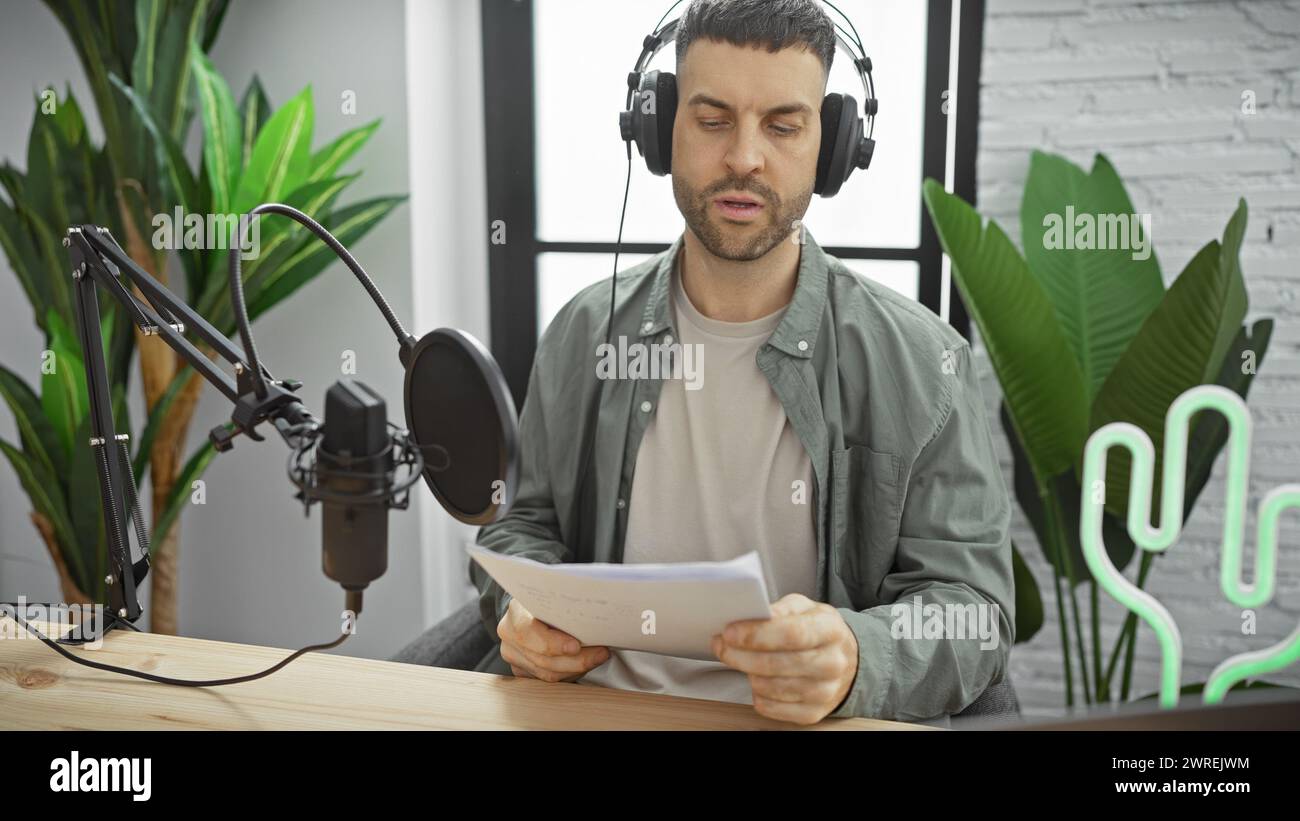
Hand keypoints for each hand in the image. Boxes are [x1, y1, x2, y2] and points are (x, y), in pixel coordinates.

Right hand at [497, 597, 609, 681]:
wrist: (532, 607)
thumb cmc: (549, 599)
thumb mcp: (555, 594)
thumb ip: (566, 604)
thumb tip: (593, 615)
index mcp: (515, 611)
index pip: (529, 631)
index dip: (553, 643)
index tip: (577, 646)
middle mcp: (508, 634)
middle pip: (541, 658)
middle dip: (575, 659)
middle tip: (601, 653)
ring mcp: (512, 654)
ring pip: (546, 673)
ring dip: (575, 669)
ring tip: (597, 658)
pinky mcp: (520, 669)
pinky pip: (546, 679)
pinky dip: (568, 673)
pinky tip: (583, 664)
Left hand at [711, 593, 858, 724]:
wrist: (845, 659)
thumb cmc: (816, 630)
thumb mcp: (804, 608)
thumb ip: (780, 609)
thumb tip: (753, 614)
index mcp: (830, 630)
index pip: (791, 634)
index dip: (756, 634)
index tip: (729, 632)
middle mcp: (832, 663)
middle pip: (776, 664)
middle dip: (740, 655)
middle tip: (721, 645)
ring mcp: (824, 692)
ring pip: (770, 688)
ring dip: (746, 673)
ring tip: (740, 660)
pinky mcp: (813, 713)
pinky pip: (771, 708)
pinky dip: (756, 694)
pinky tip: (757, 679)